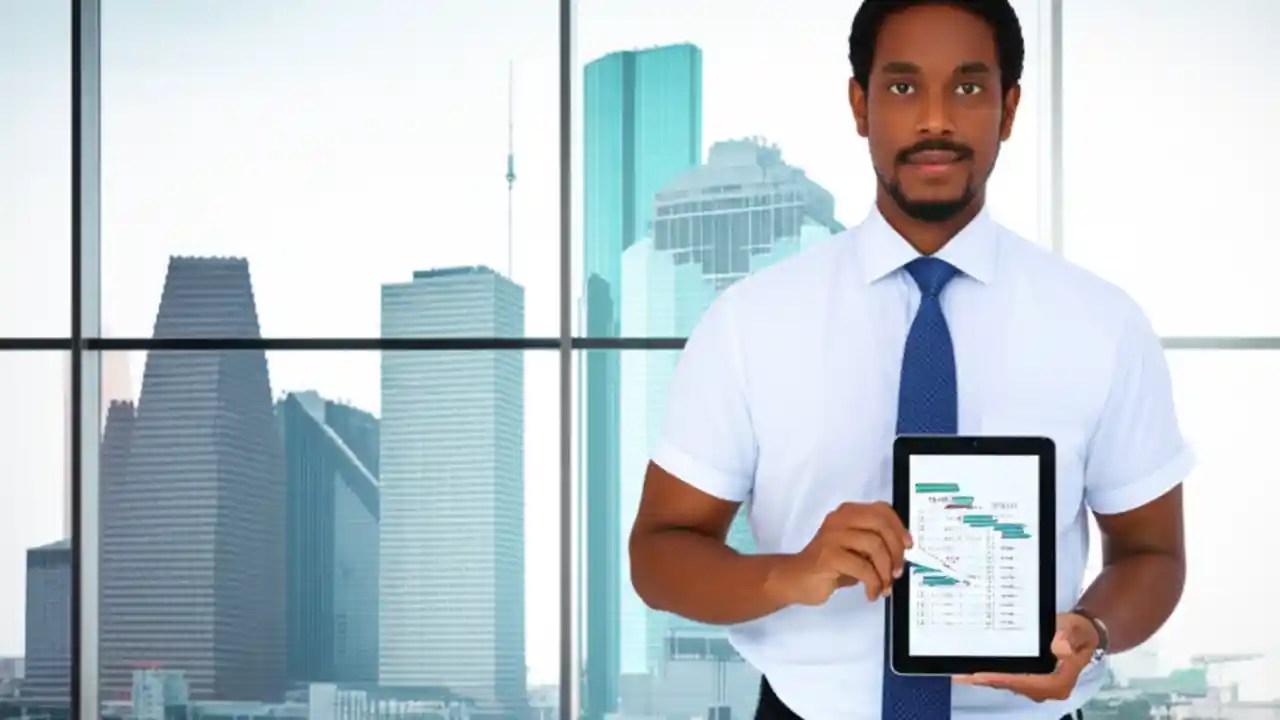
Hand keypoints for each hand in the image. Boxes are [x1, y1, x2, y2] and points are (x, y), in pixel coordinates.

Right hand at [767, 501, 911, 605]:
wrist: (796, 579)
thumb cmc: (828, 566)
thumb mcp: (855, 549)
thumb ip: (874, 543)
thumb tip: (902, 550)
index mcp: (848, 513)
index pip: (882, 510)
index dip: (899, 527)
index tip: (908, 546)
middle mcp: (840, 519)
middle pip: (880, 524)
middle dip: (896, 550)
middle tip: (898, 571)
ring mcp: (833, 536)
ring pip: (875, 545)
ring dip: (886, 571)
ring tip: (884, 586)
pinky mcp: (829, 556)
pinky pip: (863, 568)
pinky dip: (873, 583)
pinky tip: (871, 593)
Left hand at [953, 612, 1099, 701]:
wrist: (1083, 633)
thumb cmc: (1078, 631)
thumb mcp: (1075, 629)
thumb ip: (1067, 637)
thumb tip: (1059, 648)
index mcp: (1059, 682)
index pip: (1025, 682)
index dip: (1001, 679)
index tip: (979, 675)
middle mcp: (1048, 688)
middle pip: (1013, 685)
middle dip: (987, 680)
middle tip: (962, 675)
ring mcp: (1040, 685)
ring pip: (1009, 684)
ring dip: (987, 678)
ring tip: (963, 673)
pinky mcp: (1032, 679)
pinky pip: (1010, 679)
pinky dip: (994, 675)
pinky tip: (977, 670)